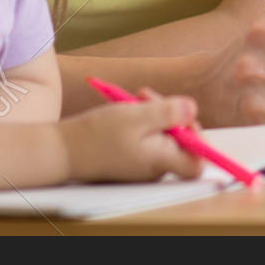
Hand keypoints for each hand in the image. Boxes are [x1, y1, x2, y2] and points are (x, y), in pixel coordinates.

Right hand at [59, 90, 203, 181]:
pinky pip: (149, 139)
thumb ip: (168, 113)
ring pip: (164, 136)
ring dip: (155, 114)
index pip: (198, 162)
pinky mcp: (132, 158)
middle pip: (182, 143)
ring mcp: (144, 164)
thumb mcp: (136, 116)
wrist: (64, 151)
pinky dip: (144, 122)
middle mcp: (156, 167)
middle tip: (150, 97)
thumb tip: (193, 109)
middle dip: (172, 115)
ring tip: (136, 97)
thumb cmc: (98, 134)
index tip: (184, 118)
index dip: (200, 140)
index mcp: (161, 160)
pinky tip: (129, 109)